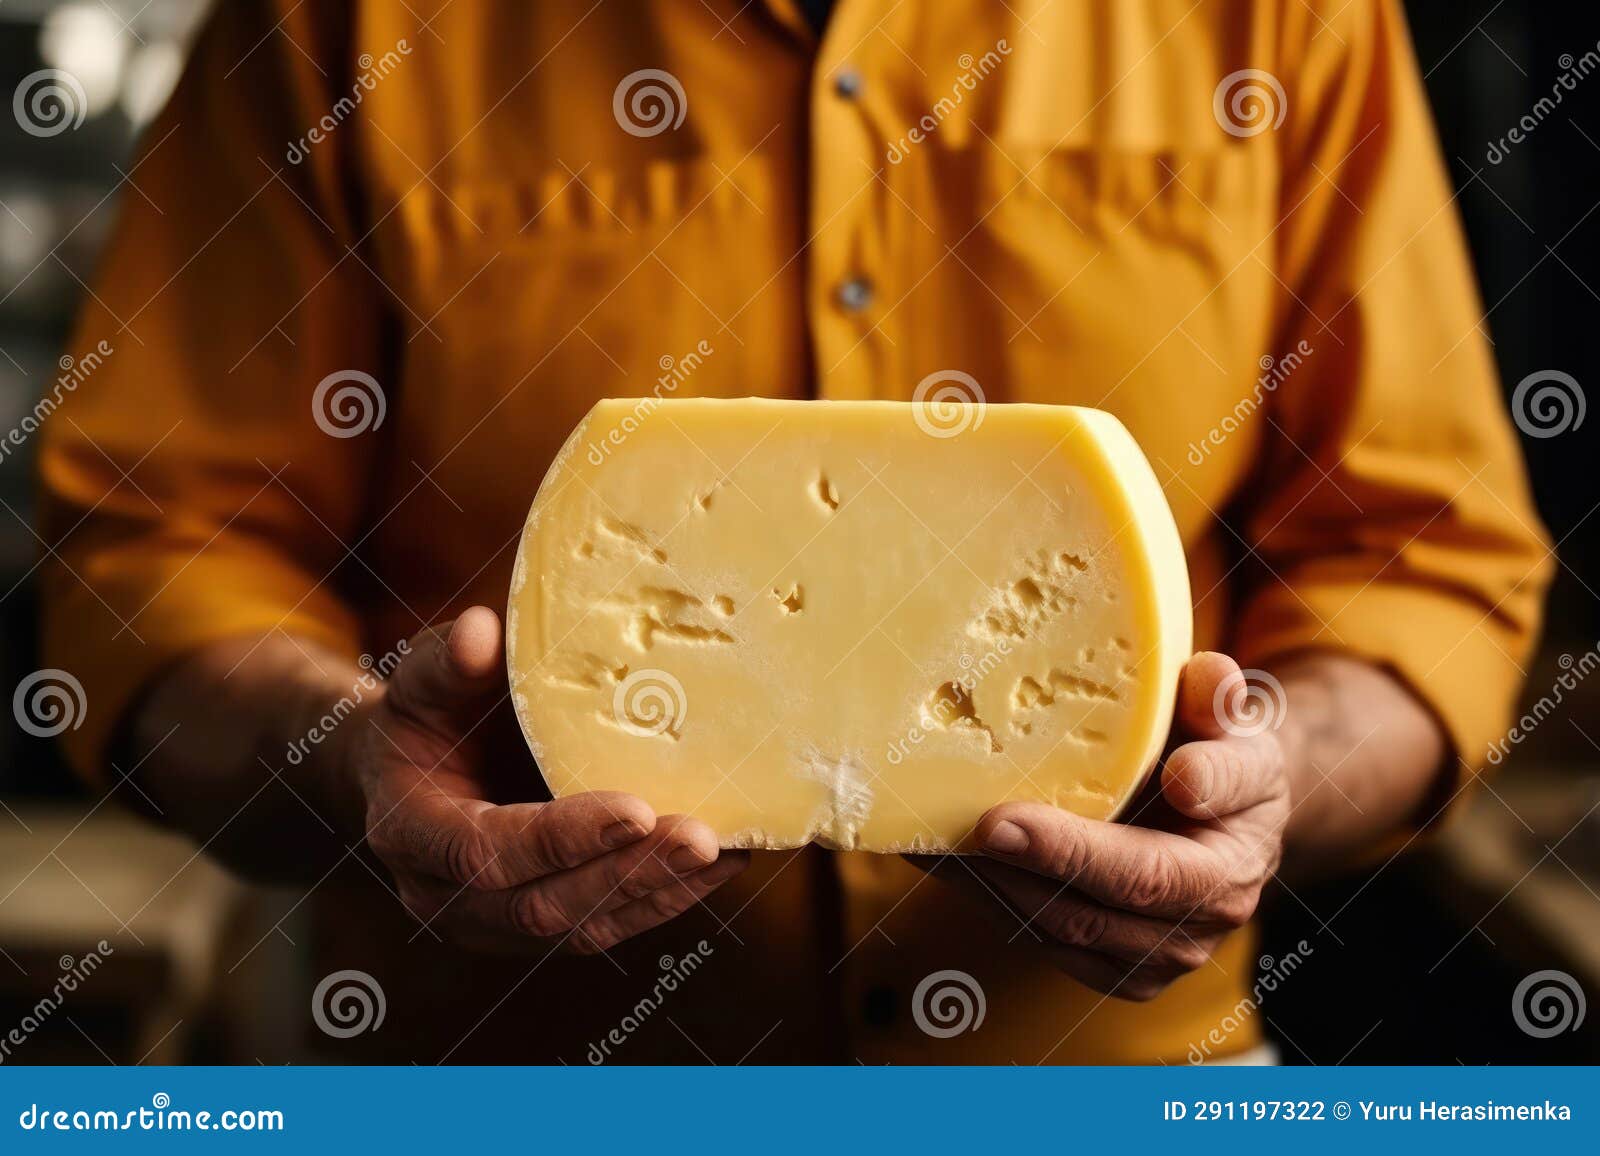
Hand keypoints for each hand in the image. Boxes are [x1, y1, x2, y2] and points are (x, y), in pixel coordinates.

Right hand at [342, 605, 748, 954]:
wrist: (408, 777)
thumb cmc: (424, 718)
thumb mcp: (421, 683)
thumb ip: (448, 662)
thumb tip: (483, 630)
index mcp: (413, 835)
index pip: (487, 853)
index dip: (563, 836)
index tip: (636, 809)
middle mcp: (450, 898)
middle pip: (546, 905)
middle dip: (629, 872)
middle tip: (701, 838)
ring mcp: (497, 923)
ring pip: (584, 927)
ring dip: (659, 891)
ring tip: (725, 852)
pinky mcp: (543, 925)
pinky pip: (607, 924)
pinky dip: (667, 896)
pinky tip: (723, 863)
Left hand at [954, 652, 1290, 999]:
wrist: (1221, 820)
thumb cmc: (1218, 757)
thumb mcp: (1232, 723)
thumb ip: (1217, 700)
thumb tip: (1210, 674)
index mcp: (1237, 856)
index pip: (1166, 859)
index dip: (1090, 844)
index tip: (1023, 818)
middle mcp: (1206, 917)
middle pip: (1108, 899)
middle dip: (1041, 860)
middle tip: (980, 824)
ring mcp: (1160, 955)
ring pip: (1064, 927)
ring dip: (996, 884)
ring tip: (938, 837)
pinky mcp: (1113, 968)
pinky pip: (1042, 939)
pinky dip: (990, 897)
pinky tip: (946, 857)